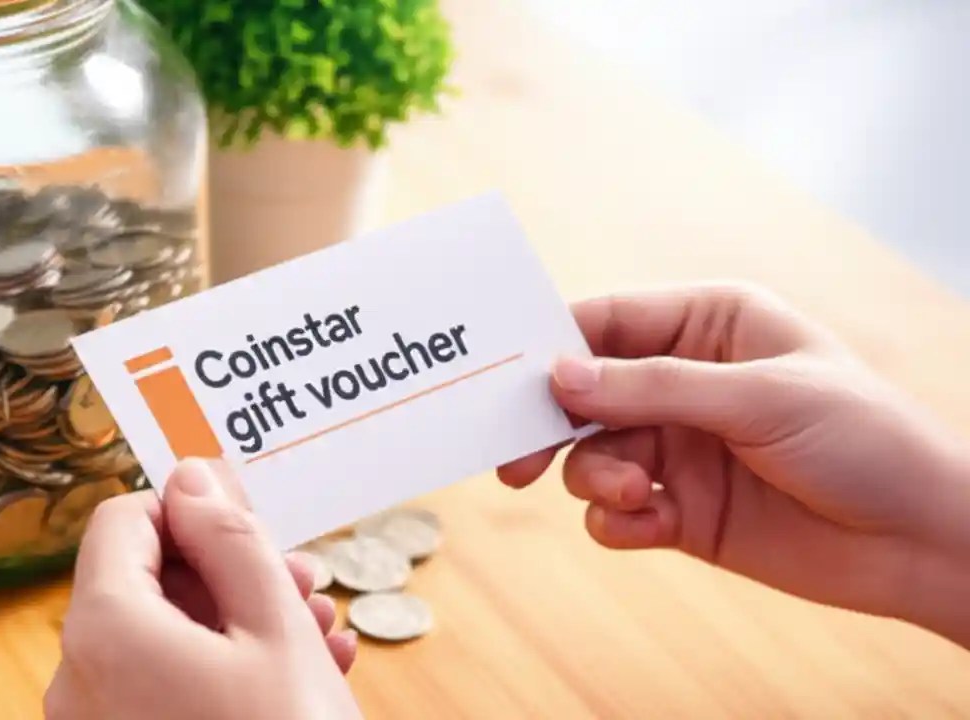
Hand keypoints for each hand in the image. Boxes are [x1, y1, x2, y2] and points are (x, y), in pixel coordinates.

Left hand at [45, 459, 361, 719]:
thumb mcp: (273, 625)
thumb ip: (228, 535)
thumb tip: (192, 476)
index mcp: (104, 630)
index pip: (123, 521)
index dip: (190, 506)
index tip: (251, 518)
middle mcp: (79, 682)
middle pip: (145, 584)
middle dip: (229, 573)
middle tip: (303, 578)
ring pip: (164, 643)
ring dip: (241, 624)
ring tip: (319, 631)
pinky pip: (164, 694)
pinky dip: (223, 674)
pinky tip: (301, 676)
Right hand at [500, 284, 969, 644]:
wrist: (925, 541)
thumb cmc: (865, 439)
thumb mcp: (759, 398)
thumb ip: (652, 388)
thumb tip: (557, 376)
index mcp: (708, 325)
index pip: (605, 321)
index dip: (549, 345)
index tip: (502, 381)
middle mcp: (684, 381)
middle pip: (581, 392)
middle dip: (548, 425)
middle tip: (515, 461)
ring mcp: (679, 447)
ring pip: (591, 454)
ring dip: (594, 476)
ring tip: (632, 494)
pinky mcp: (680, 509)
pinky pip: (615, 511)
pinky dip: (616, 520)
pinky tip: (649, 524)